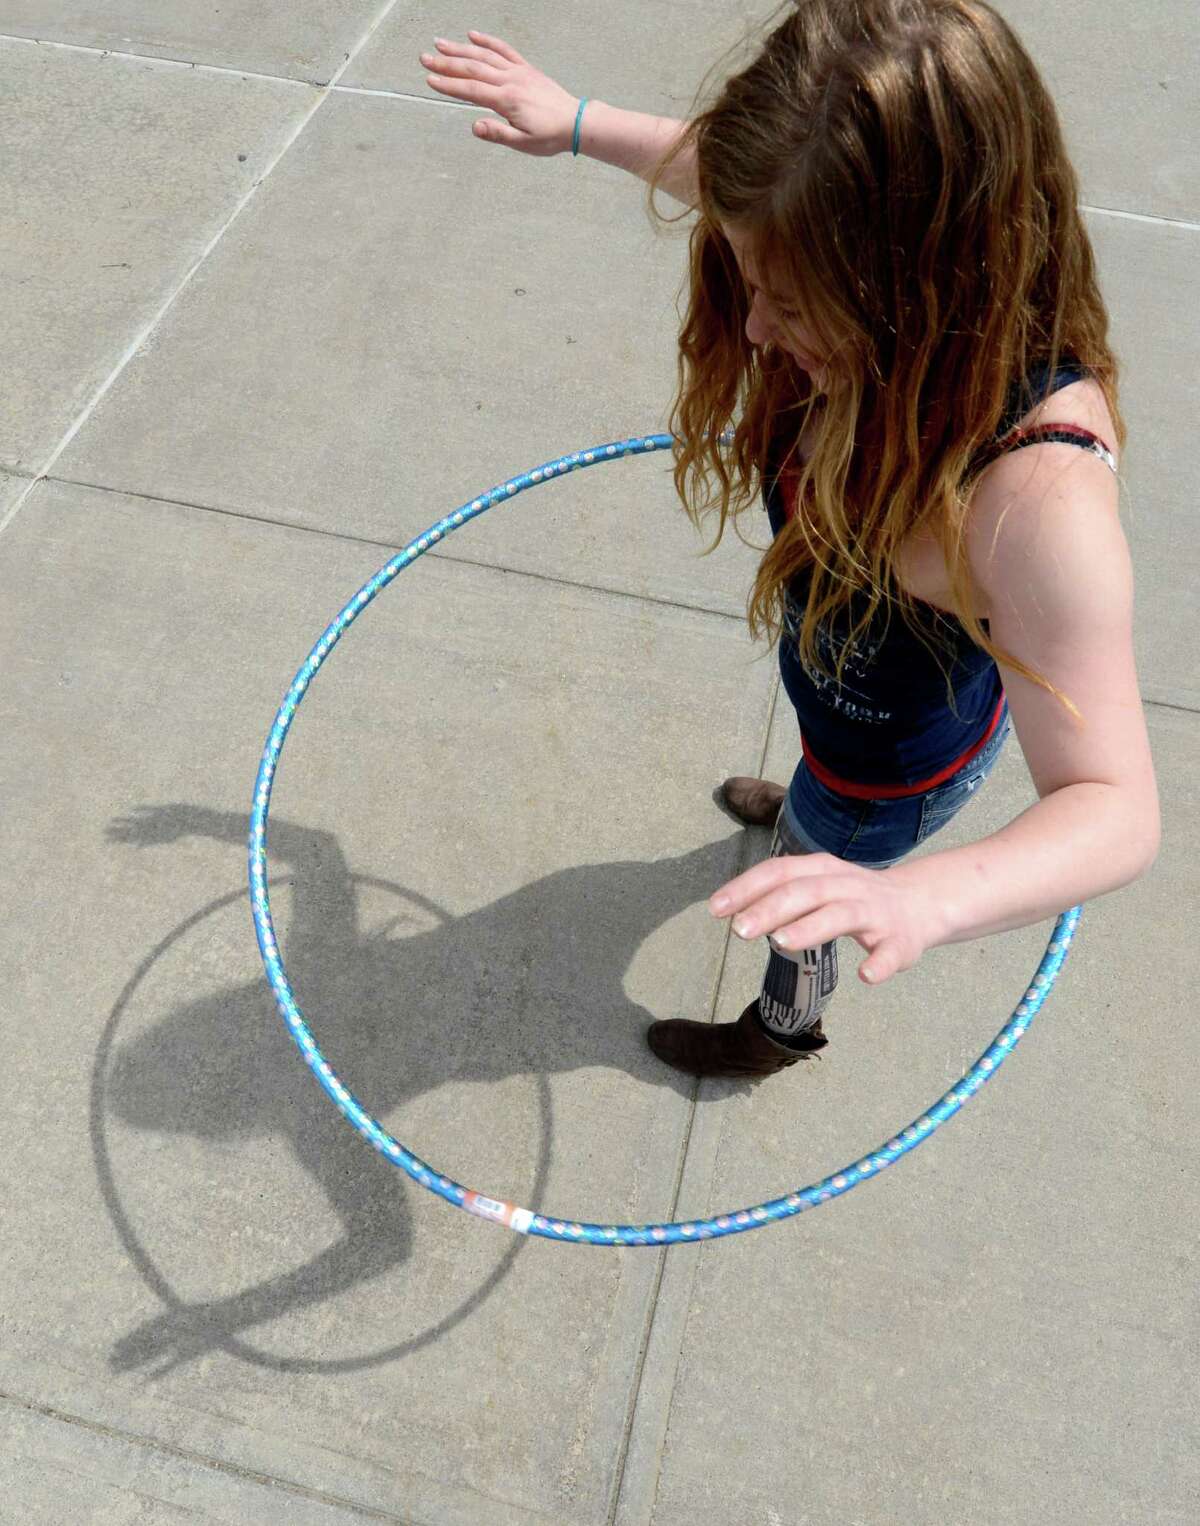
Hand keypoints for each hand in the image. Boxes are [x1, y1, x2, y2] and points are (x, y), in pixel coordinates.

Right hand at [420, 32, 580, 155]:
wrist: (575, 122)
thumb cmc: (550, 136)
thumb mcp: (523, 143)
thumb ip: (498, 134)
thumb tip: (474, 126)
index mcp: (507, 100)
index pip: (471, 90)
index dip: (449, 85)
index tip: (429, 80)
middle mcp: (510, 81)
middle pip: (473, 68)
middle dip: (446, 63)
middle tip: (425, 58)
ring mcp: (518, 72)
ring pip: (485, 55)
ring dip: (461, 48)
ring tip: (440, 44)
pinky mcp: (525, 68)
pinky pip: (504, 50)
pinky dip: (488, 41)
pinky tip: (473, 35)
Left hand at [709, 854, 945, 984]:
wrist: (922, 904)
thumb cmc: (855, 897)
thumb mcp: (817, 884)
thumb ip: (780, 894)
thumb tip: (730, 909)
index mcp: (823, 870)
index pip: (779, 872)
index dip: (746, 887)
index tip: (715, 908)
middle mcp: (847, 885)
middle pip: (805, 891)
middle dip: (770, 908)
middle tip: (738, 931)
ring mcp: (875, 913)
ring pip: (841, 915)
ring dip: (811, 927)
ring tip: (781, 942)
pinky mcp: (901, 941)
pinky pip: (892, 952)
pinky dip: (880, 963)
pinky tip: (865, 976)